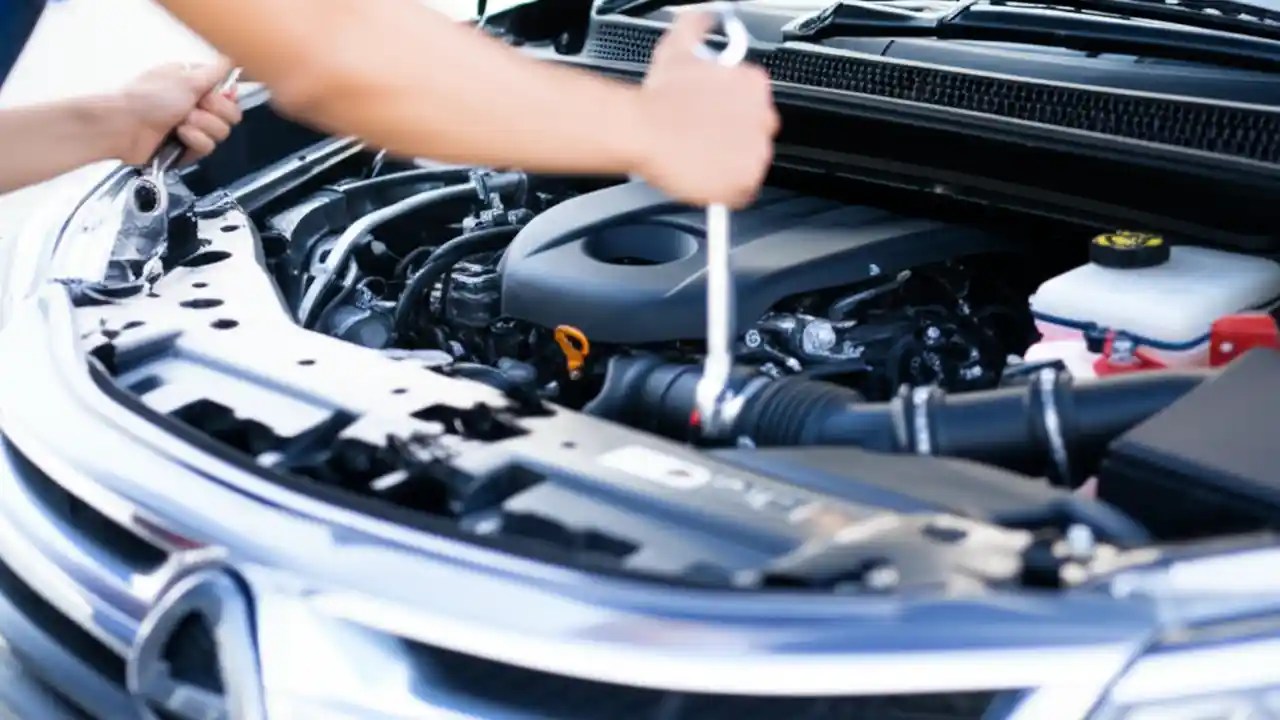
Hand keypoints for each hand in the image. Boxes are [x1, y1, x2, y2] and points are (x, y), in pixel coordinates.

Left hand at [115, 59, 243, 165]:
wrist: (123, 126)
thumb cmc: (150, 96)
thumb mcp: (186, 78)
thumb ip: (215, 71)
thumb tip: (231, 59)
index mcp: (195, 84)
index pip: (229, 92)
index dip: (226, 96)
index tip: (212, 95)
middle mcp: (196, 104)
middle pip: (230, 115)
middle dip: (215, 113)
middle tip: (194, 108)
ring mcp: (192, 128)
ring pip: (221, 132)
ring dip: (203, 127)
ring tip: (181, 124)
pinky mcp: (188, 150)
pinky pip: (208, 148)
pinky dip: (195, 141)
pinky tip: (179, 136)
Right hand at [634, 12, 778, 208]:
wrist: (642, 128)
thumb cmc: (658, 95)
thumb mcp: (679, 46)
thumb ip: (699, 25)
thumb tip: (707, 15)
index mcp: (754, 84)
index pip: (755, 106)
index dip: (731, 116)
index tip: (712, 120)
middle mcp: (763, 116)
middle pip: (755, 136)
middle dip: (732, 140)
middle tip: (702, 141)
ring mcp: (756, 152)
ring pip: (749, 165)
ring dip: (728, 165)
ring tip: (698, 160)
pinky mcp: (745, 182)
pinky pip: (742, 193)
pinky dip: (724, 192)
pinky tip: (702, 179)